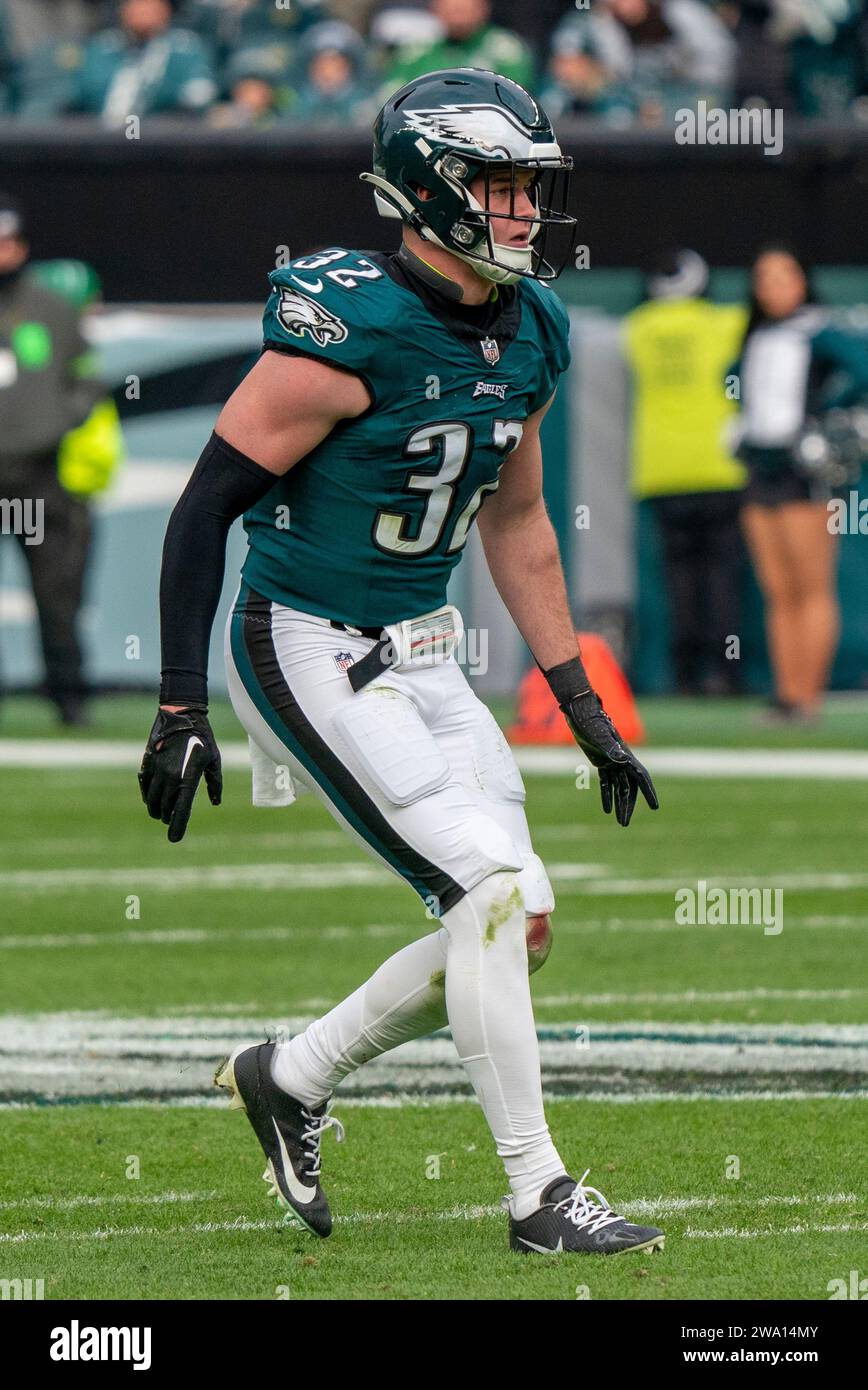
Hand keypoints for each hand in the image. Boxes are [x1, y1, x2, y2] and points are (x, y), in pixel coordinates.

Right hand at [138, 706, 221, 841]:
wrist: (181, 714)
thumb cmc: (203, 737)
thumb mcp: (214, 759)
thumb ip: (215, 783)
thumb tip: (215, 802)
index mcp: (189, 777)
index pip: (181, 809)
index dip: (177, 825)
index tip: (174, 839)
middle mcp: (171, 776)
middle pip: (165, 807)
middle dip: (167, 816)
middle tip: (170, 820)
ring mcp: (157, 769)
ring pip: (151, 799)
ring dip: (155, 809)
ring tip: (159, 813)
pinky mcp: (148, 762)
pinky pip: (144, 785)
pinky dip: (147, 794)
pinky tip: (150, 798)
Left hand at [561, 689, 658, 826]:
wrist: (581, 713)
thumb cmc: (591, 722)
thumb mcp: (600, 736)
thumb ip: (611, 748)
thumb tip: (622, 760)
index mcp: (625, 755)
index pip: (641, 777)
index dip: (648, 792)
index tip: (654, 807)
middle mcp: (621, 760)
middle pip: (630, 788)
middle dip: (629, 806)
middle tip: (625, 823)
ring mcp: (612, 761)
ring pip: (619, 788)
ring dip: (619, 804)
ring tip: (620, 822)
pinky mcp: (601, 761)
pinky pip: (607, 783)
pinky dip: (607, 796)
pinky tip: (607, 810)